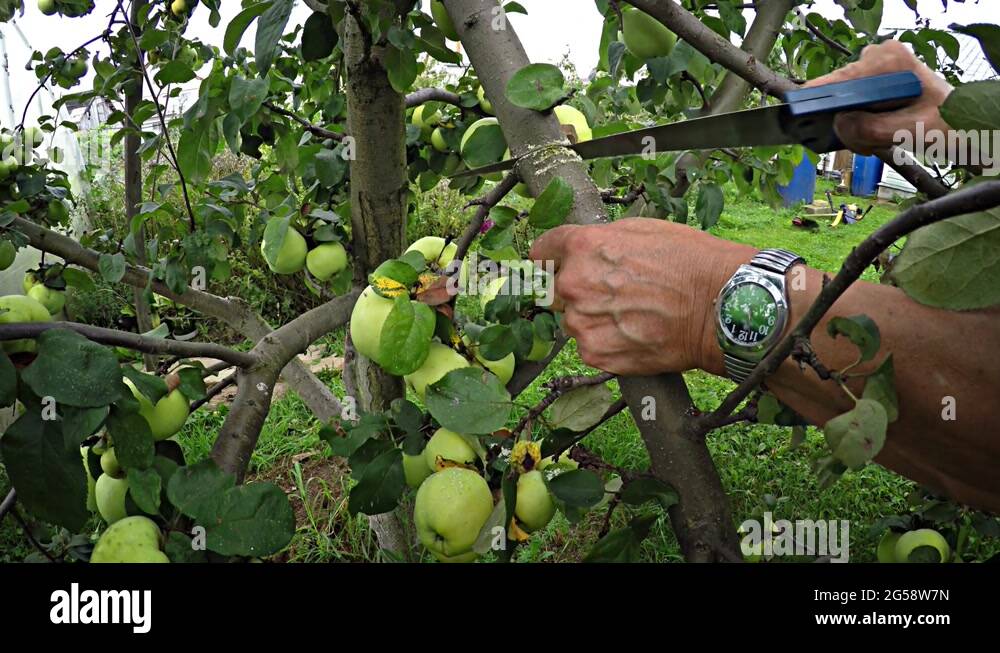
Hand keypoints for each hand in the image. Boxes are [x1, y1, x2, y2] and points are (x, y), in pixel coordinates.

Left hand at [529, 218, 751, 375]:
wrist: (717, 307)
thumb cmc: (688, 262)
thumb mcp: (641, 230)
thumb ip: (600, 240)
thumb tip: (581, 250)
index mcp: (581, 247)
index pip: (542, 251)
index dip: (553, 257)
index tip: (559, 264)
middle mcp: (573, 284)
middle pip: (556, 290)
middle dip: (576, 291)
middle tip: (613, 294)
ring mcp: (581, 322)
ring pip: (573, 320)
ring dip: (592, 319)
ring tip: (631, 315)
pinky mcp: (594, 353)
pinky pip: (588, 345)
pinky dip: (606, 342)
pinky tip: (634, 332)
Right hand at [805, 40, 952, 154]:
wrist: (960, 125)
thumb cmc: (944, 125)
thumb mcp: (909, 131)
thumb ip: (870, 128)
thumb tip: (838, 123)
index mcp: (890, 61)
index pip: (841, 80)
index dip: (820, 102)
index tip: (809, 120)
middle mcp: (879, 57)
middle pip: (837, 95)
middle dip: (848, 124)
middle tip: (871, 143)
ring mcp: (873, 68)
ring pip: (840, 105)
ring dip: (855, 128)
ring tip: (880, 139)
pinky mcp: (870, 82)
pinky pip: (847, 108)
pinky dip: (858, 126)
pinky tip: (878, 134)